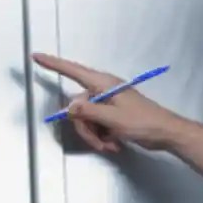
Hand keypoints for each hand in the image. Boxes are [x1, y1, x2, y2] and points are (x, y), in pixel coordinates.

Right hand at [31, 53, 202, 178]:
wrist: (166, 134)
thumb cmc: (144, 123)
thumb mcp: (114, 119)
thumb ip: (89, 112)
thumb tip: (68, 108)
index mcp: (104, 84)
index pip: (73, 71)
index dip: (54, 64)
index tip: (36, 57)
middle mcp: (103, 91)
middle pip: (78, 107)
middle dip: (85, 128)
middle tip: (99, 143)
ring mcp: (108, 104)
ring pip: (86, 120)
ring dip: (95, 136)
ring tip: (110, 145)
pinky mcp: (112, 115)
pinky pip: (97, 125)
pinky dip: (102, 137)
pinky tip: (114, 144)